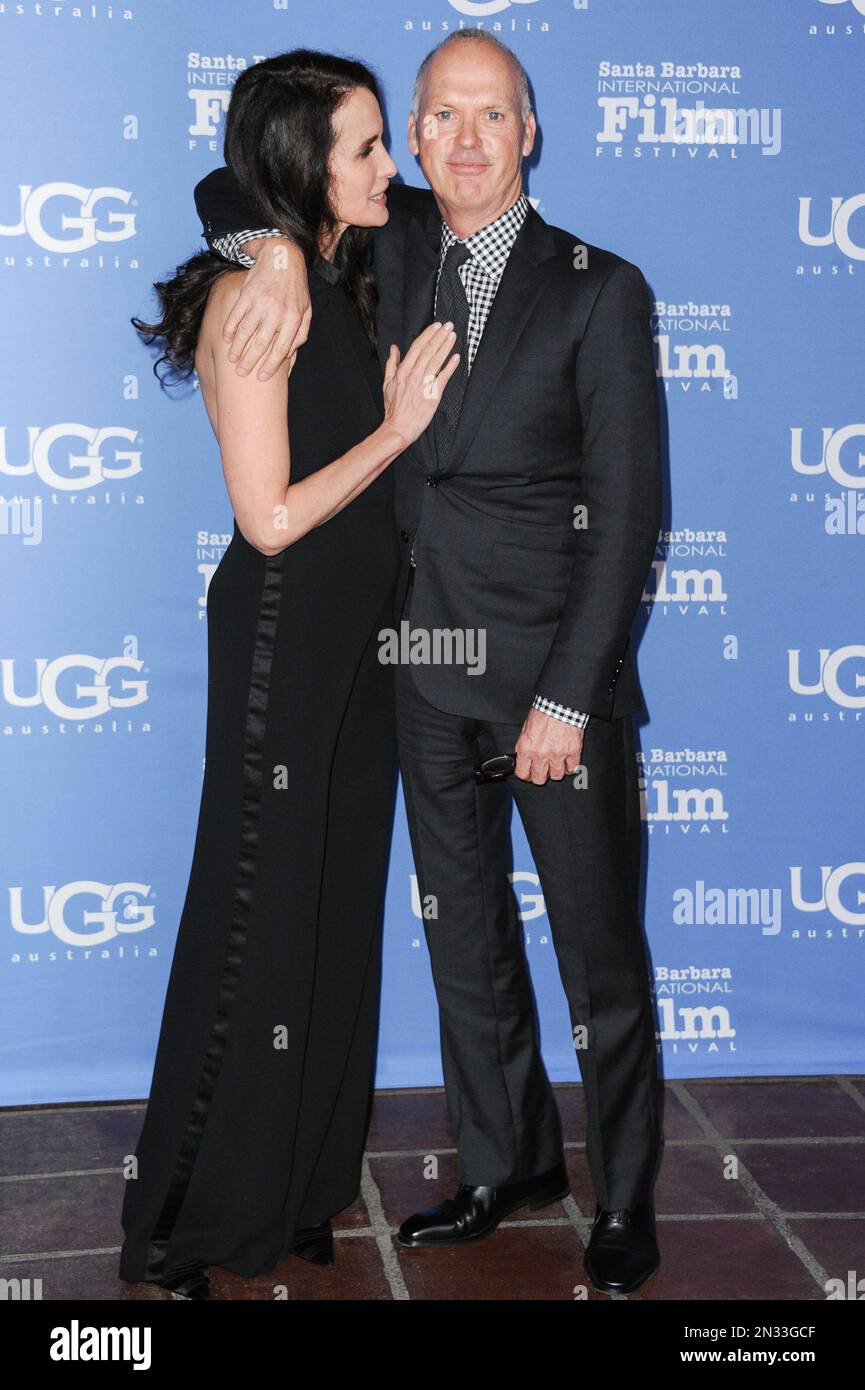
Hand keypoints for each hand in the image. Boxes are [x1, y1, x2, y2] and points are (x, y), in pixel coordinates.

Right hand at [222, 238, 310, 379]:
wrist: (283, 257)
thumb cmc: (296, 289)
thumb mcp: (306, 310)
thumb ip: (301, 333)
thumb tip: (290, 354)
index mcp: (292, 319)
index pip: (281, 348)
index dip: (271, 365)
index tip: (262, 377)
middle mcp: (276, 312)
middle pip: (261, 343)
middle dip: (250, 361)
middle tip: (241, 374)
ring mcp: (261, 302)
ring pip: (246, 330)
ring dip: (237, 347)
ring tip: (231, 360)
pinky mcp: (248, 293)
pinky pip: (236, 314)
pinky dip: (230, 327)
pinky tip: (226, 338)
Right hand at [381, 322, 460, 447]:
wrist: (398, 427)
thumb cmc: (393, 408)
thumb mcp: (387, 384)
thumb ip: (391, 364)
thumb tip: (394, 348)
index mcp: (403, 371)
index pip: (417, 347)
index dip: (428, 335)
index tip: (436, 326)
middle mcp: (414, 375)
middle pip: (428, 350)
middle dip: (439, 336)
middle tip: (449, 325)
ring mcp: (424, 384)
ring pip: (436, 360)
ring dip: (445, 346)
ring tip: (453, 335)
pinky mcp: (433, 395)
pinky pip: (443, 377)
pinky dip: (450, 366)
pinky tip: (456, 357)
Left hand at [514, 708, 583, 784]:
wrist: (560, 703)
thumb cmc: (543, 712)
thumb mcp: (525, 728)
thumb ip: (523, 746)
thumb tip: (522, 758)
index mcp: (526, 748)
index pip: (522, 774)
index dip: (526, 775)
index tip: (528, 773)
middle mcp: (541, 754)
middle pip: (539, 779)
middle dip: (540, 776)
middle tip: (542, 770)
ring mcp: (558, 754)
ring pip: (556, 776)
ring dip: (555, 771)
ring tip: (555, 764)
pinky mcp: (573, 752)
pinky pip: (572, 769)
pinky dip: (570, 767)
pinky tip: (567, 761)